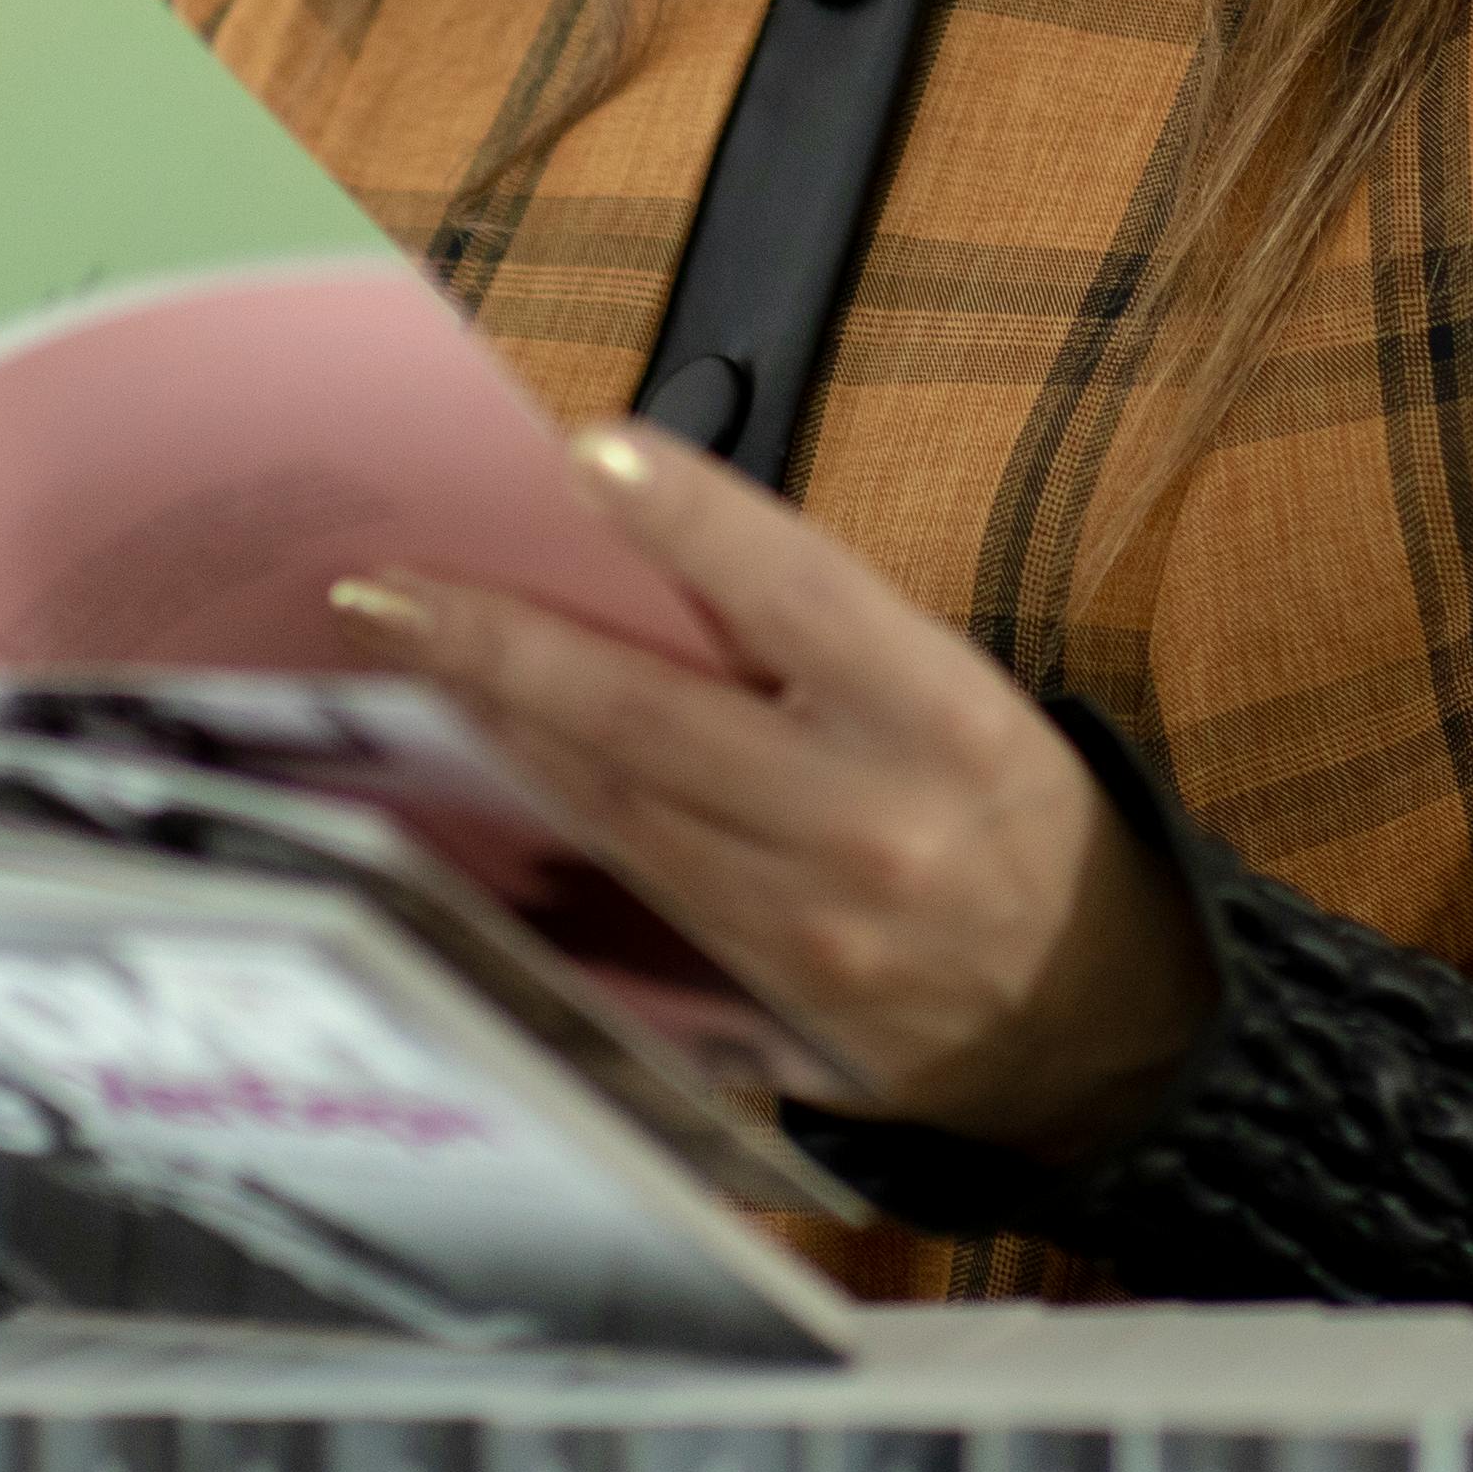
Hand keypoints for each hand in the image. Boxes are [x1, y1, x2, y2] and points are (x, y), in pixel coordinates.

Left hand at [331, 419, 1208, 1156]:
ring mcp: (802, 929)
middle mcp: (869, 826)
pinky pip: (624, 896)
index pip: (802, 595)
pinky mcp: (755, 1002)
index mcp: (941, 721)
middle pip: (653, 719)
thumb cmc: (1010, 818)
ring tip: (402, 649)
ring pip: (612, 807)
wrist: (1085, 1019)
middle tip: (387, 588)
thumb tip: (653, 555)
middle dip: (504, 645)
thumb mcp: (958, 697)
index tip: (589, 452)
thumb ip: (822, 640)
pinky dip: (544, 823)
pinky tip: (469, 778)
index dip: (692, 522)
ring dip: (495, 724)